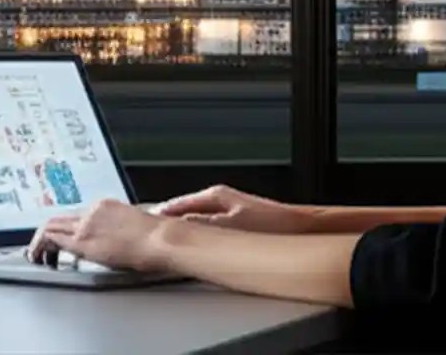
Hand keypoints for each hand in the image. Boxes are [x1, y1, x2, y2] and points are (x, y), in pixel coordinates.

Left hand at [26, 199, 167, 271]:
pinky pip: (56, 239)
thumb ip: (114, 230)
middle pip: (59, 220)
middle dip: (45, 234)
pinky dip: (42, 246)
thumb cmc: (157, 237)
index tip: (59, 239)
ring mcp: (86, 225)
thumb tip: (108, 242)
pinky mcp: (84, 241)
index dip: (63, 229)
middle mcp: (92, 212)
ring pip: (52, 228)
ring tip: (35, 255)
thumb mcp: (132, 227)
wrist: (161, 239)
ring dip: (41, 242)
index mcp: (106, 207)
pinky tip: (39, 256)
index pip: (76, 216)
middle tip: (39, 249)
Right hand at [151, 184, 312, 233]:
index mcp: (214, 196)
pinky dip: (199, 238)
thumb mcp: (227, 227)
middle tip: (150, 236)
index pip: (174, 206)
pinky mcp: (240, 223)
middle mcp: (221, 200)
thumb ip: (197, 224)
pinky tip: (199, 249)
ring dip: (183, 232)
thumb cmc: (272, 225)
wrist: (303, 229)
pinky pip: (210, 230)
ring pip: (196, 221)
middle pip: (183, 212)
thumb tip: (173, 224)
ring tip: (170, 244)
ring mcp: (231, 211)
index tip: (142, 225)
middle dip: (167, 224)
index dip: (156, 216)